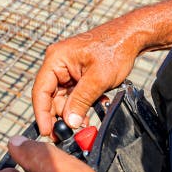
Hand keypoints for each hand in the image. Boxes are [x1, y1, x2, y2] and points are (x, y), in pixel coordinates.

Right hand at [32, 17, 142, 135]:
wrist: (131, 37)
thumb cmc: (114, 48)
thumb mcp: (98, 79)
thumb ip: (81, 101)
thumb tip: (70, 122)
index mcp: (56, 59)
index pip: (40, 90)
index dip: (42, 113)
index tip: (46, 131)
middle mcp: (57, 64)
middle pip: (50, 96)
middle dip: (59, 116)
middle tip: (65, 135)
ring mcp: (67, 70)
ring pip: (62, 98)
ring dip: (72, 112)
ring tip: (84, 124)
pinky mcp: (76, 75)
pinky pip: (73, 95)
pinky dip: (80, 106)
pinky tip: (90, 112)